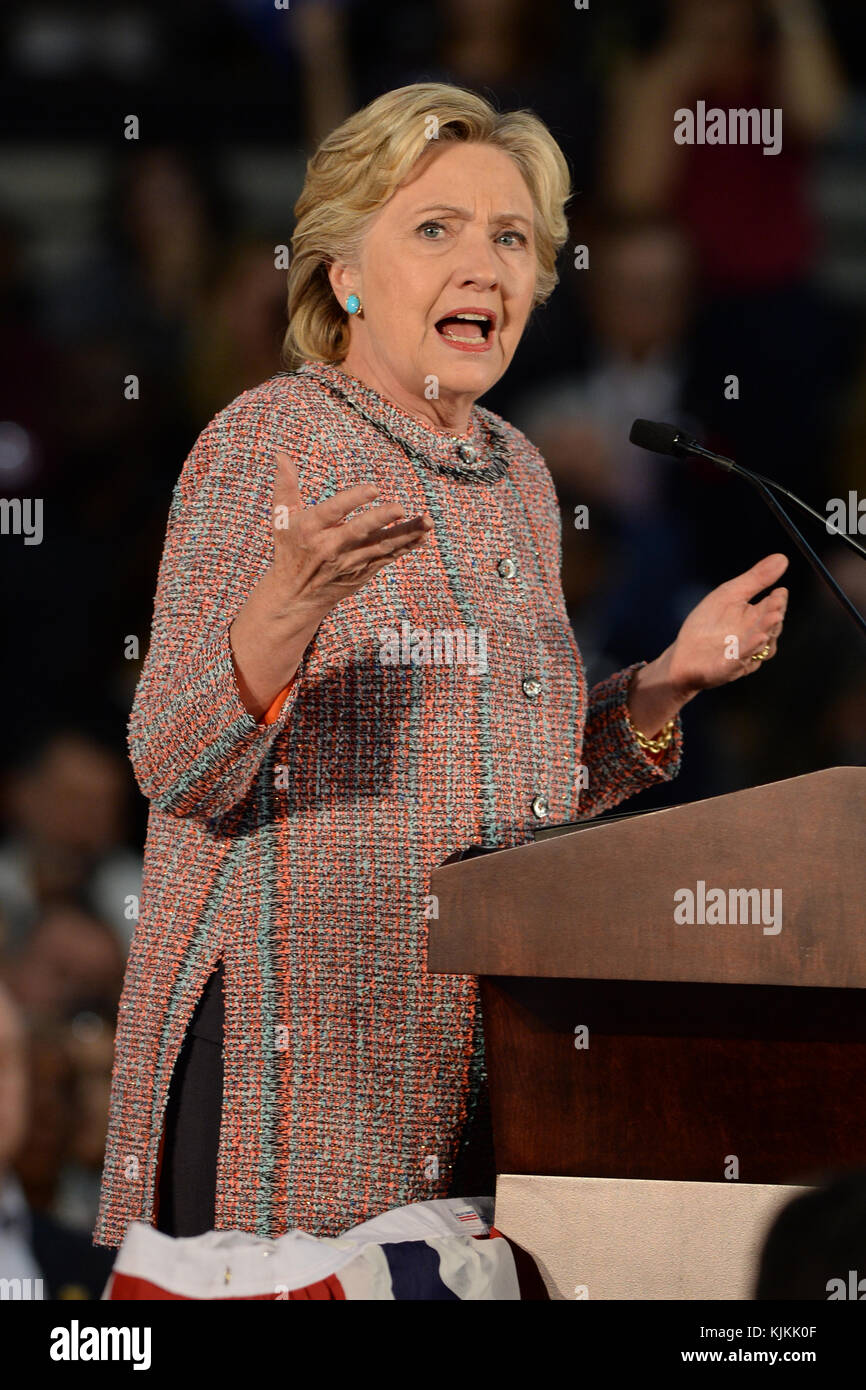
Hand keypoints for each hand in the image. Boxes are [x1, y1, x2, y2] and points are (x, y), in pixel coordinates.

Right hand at [265, 449, 432, 623]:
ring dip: (406, 534)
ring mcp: (350, 561)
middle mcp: (332, 547)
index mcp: (311, 529)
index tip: (373, 488)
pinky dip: (406, 547)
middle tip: (401, 507)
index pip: (333, 511)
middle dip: (381, 520)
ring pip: (381, 546)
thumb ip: (285, 485)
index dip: (353, 500)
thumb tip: (280, 454)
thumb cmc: (290, 549)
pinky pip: (388, 557)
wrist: (296, 596)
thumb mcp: (281, 519)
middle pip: (359, 531)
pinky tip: (423, 535)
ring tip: (427, 522)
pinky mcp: (364, 571)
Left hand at [667, 552, 789, 699]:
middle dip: (774, 615)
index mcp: (756, 619)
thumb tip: (782, 558)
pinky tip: (757, 638)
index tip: (780, 591)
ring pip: (761, 645)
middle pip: (770, 626)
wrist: (683, 655)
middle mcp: (755, 638)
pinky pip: (741, 659)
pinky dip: (748, 649)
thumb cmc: (707, 625)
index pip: (773, 608)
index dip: (778, 601)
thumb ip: (755, 579)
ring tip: (771, 618)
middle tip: (777, 604)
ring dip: (766, 631)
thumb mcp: (729, 595)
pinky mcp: (728, 668)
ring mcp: (744, 655)